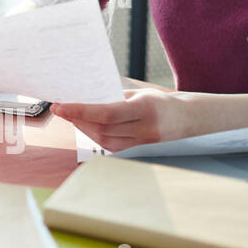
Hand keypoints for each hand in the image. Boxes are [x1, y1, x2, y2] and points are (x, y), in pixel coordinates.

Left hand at [50, 89, 195, 151]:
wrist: (188, 121)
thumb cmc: (159, 103)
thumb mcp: (139, 94)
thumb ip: (113, 97)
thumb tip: (82, 98)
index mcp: (146, 109)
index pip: (106, 113)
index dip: (80, 111)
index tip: (60, 107)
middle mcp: (146, 130)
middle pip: (101, 129)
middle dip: (77, 119)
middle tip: (63, 109)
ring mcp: (144, 145)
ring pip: (103, 140)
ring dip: (83, 129)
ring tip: (73, 117)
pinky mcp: (140, 153)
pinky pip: (111, 147)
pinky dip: (95, 137)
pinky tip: (88, 127)